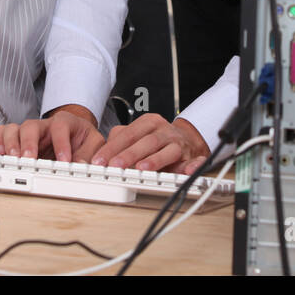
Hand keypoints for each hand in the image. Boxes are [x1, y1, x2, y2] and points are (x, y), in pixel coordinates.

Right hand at [0, 104, 103, 162]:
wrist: (76, 134)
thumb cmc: (83, 139)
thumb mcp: (94, 144)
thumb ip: (89, 153)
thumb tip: (82, 165)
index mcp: (66, 122)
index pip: (61, 127)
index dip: (61, 144)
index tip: (63, 162)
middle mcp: (45, 125)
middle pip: (32, 126)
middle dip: (29, 143)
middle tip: (29, 159)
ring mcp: (30, 131)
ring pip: (15, 129)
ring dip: (12, 144)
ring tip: (14, 159)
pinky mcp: (19, 138)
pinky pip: (4, 132)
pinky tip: (1, 153)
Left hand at [93, 113, 209, 174]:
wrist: (187, 139)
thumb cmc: (157, 139)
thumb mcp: (138, 133)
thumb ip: (120, 140)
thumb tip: (101, 153)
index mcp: (149, 123)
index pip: (128, 134)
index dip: (112, 148)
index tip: (99, 160)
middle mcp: (164, 132)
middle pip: (147, 142)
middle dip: (130, 154)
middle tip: (115, 166)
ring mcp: (179, 144)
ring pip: (168, 151)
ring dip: (156, 160)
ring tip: (143, 168)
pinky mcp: (192, 158)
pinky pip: (195, 162)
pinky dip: (193, 167)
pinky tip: (188, 172)